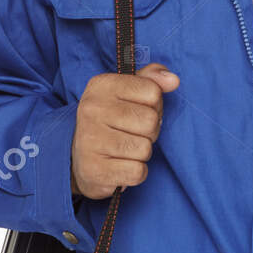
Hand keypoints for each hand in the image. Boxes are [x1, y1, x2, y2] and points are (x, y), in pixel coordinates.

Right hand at [70, 62, 178, 198]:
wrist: (79, 157)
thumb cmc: (111, 120)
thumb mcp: (127, 92)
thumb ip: (152, 80)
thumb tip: (173, 80)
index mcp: (101, 85)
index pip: (153, 92)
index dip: (155, 106)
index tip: (139, 111)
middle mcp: (91, 109)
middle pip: (150, 121)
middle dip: (150, 131)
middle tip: (132, 133)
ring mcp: (89, 140)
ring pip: (145, 148)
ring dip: (142, 153)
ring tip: (125, 149)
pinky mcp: (94, 169)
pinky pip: (138, 172)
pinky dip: (136, 172)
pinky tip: (121, 165)